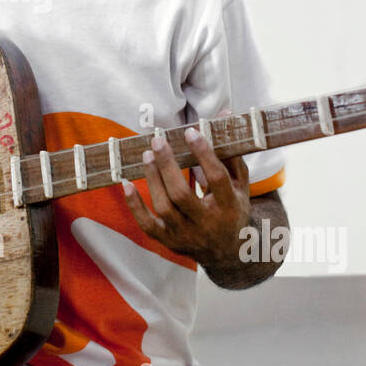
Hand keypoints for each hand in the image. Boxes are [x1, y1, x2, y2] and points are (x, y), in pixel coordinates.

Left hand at [120, 125, 250, 271]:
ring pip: (164, 207)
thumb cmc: (232, 209)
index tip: (190, 132)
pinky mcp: (170, 242)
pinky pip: (147, 225)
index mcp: (230, 207)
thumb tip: (223, 114)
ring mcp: (186, 235)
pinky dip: (135, 205)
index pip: (216, 178)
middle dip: (167, 165)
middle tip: (158, 141)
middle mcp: (208, 224)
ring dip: (152, 178)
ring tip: (147, 155)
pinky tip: (126, 184)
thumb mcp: (240, 184)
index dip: (204, 154)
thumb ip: (230, 151)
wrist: (228, 252)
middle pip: (182, 194)